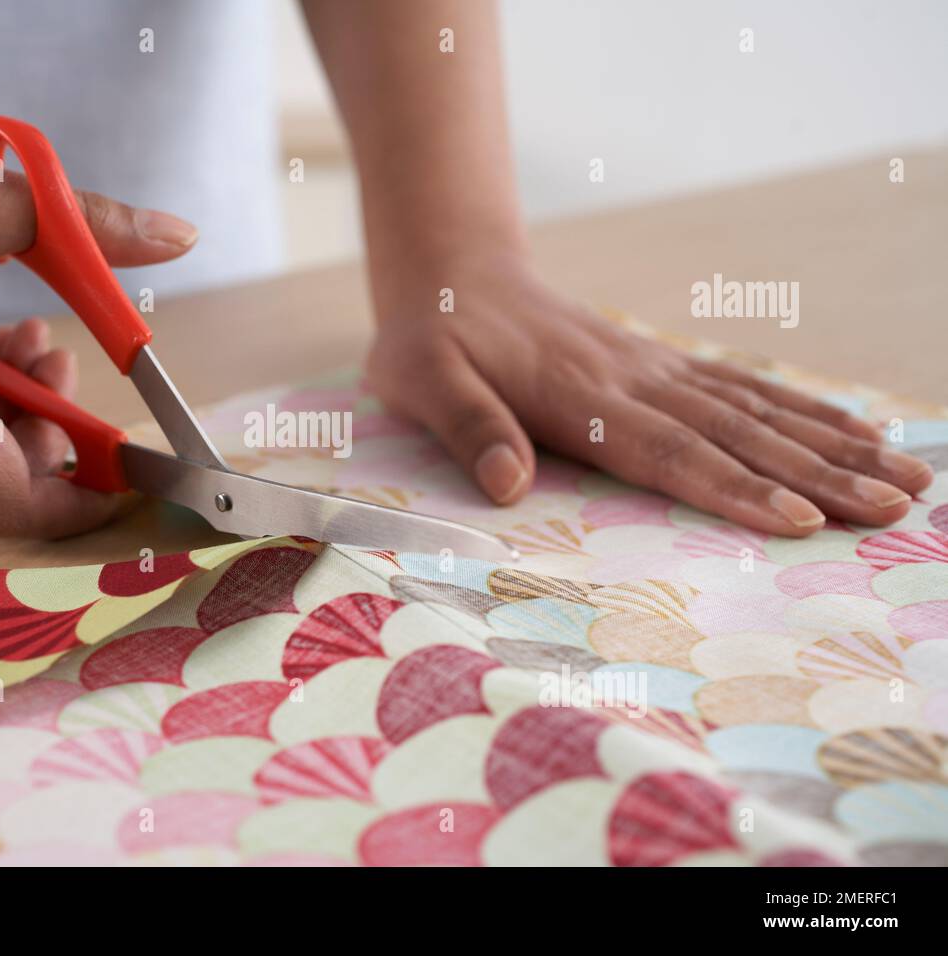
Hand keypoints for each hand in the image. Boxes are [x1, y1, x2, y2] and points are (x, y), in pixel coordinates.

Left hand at [365, 258, 932, 535]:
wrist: (455, 274)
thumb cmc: (432, 338)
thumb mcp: (422, 379)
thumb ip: (468, 427)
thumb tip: (508, 485)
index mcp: (580, 398)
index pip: (670, 449)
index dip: (735, 487)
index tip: (801, 520)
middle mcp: (633, 382)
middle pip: (737, 433)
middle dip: (818, 473)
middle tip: (894, 507)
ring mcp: (653, 368)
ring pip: (755, 409)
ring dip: (831, 444)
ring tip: (905, 475)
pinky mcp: (658, 363)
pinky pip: (741, 386)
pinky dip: (800, 410)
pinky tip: (850, 428)